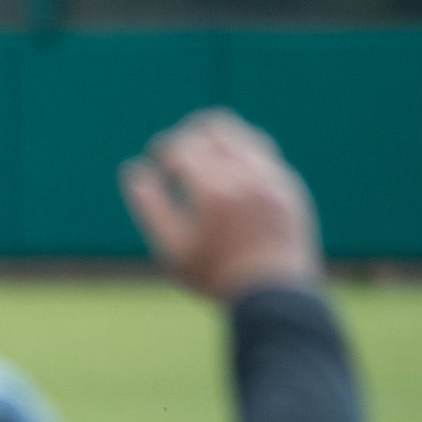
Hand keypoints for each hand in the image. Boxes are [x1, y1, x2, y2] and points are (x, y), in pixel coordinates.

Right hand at [119, 110, 321, 303]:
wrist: (274, 292)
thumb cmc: (215, 274)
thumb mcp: (172, 248)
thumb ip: (150, 206)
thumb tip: (133, 171)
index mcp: (213, 191)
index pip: (183, 147)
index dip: (163, 149)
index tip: (154, 159)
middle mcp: (246, 177)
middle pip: (214, 128)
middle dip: (190, 134)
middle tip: (176, 150)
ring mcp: (272, 178)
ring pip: (243, 135)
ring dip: (217, 138)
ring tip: (202, 153)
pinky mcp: (289, 186)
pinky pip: (263, 154)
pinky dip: (241, 154)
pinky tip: (229, 172)